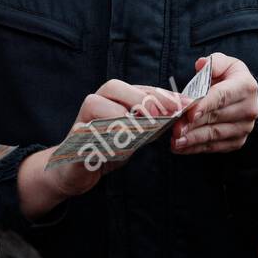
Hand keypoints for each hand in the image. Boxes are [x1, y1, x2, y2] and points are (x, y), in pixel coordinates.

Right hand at [18, 80, 186, 217]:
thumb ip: (153, 124)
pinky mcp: (73, 139)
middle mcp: (94, 103)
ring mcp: (81, 119)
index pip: (138, 88)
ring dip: (119, 115)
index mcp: (112, 99)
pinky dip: (102, 136)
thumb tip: (180, 115)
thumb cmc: (106, 148)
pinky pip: (85, 133)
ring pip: (95, 104)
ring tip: (141, 128)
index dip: (162, 94)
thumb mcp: (135, 134)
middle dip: (140, 98)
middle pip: (113, 87)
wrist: (75, 171)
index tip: (184, 104)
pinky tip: (120, 145)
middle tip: (160, 114)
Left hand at [172, 53, 257, 153]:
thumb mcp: (223, 62)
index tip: (189, 114)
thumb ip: (213, 62)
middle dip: (193, 124)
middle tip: (174, 128)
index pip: (222, 96)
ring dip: (193, 139)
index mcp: (245, 86)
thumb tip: (201, 65)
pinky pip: (215, 146)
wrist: (241, 94)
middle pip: (216, 118)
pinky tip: (181, 147)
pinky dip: (197, 148)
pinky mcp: (237, 141)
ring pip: (215, 135)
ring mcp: (244, 127)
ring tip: (175, 141)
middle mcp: (249, 109)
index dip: (205, 105)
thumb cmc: (226, 76)